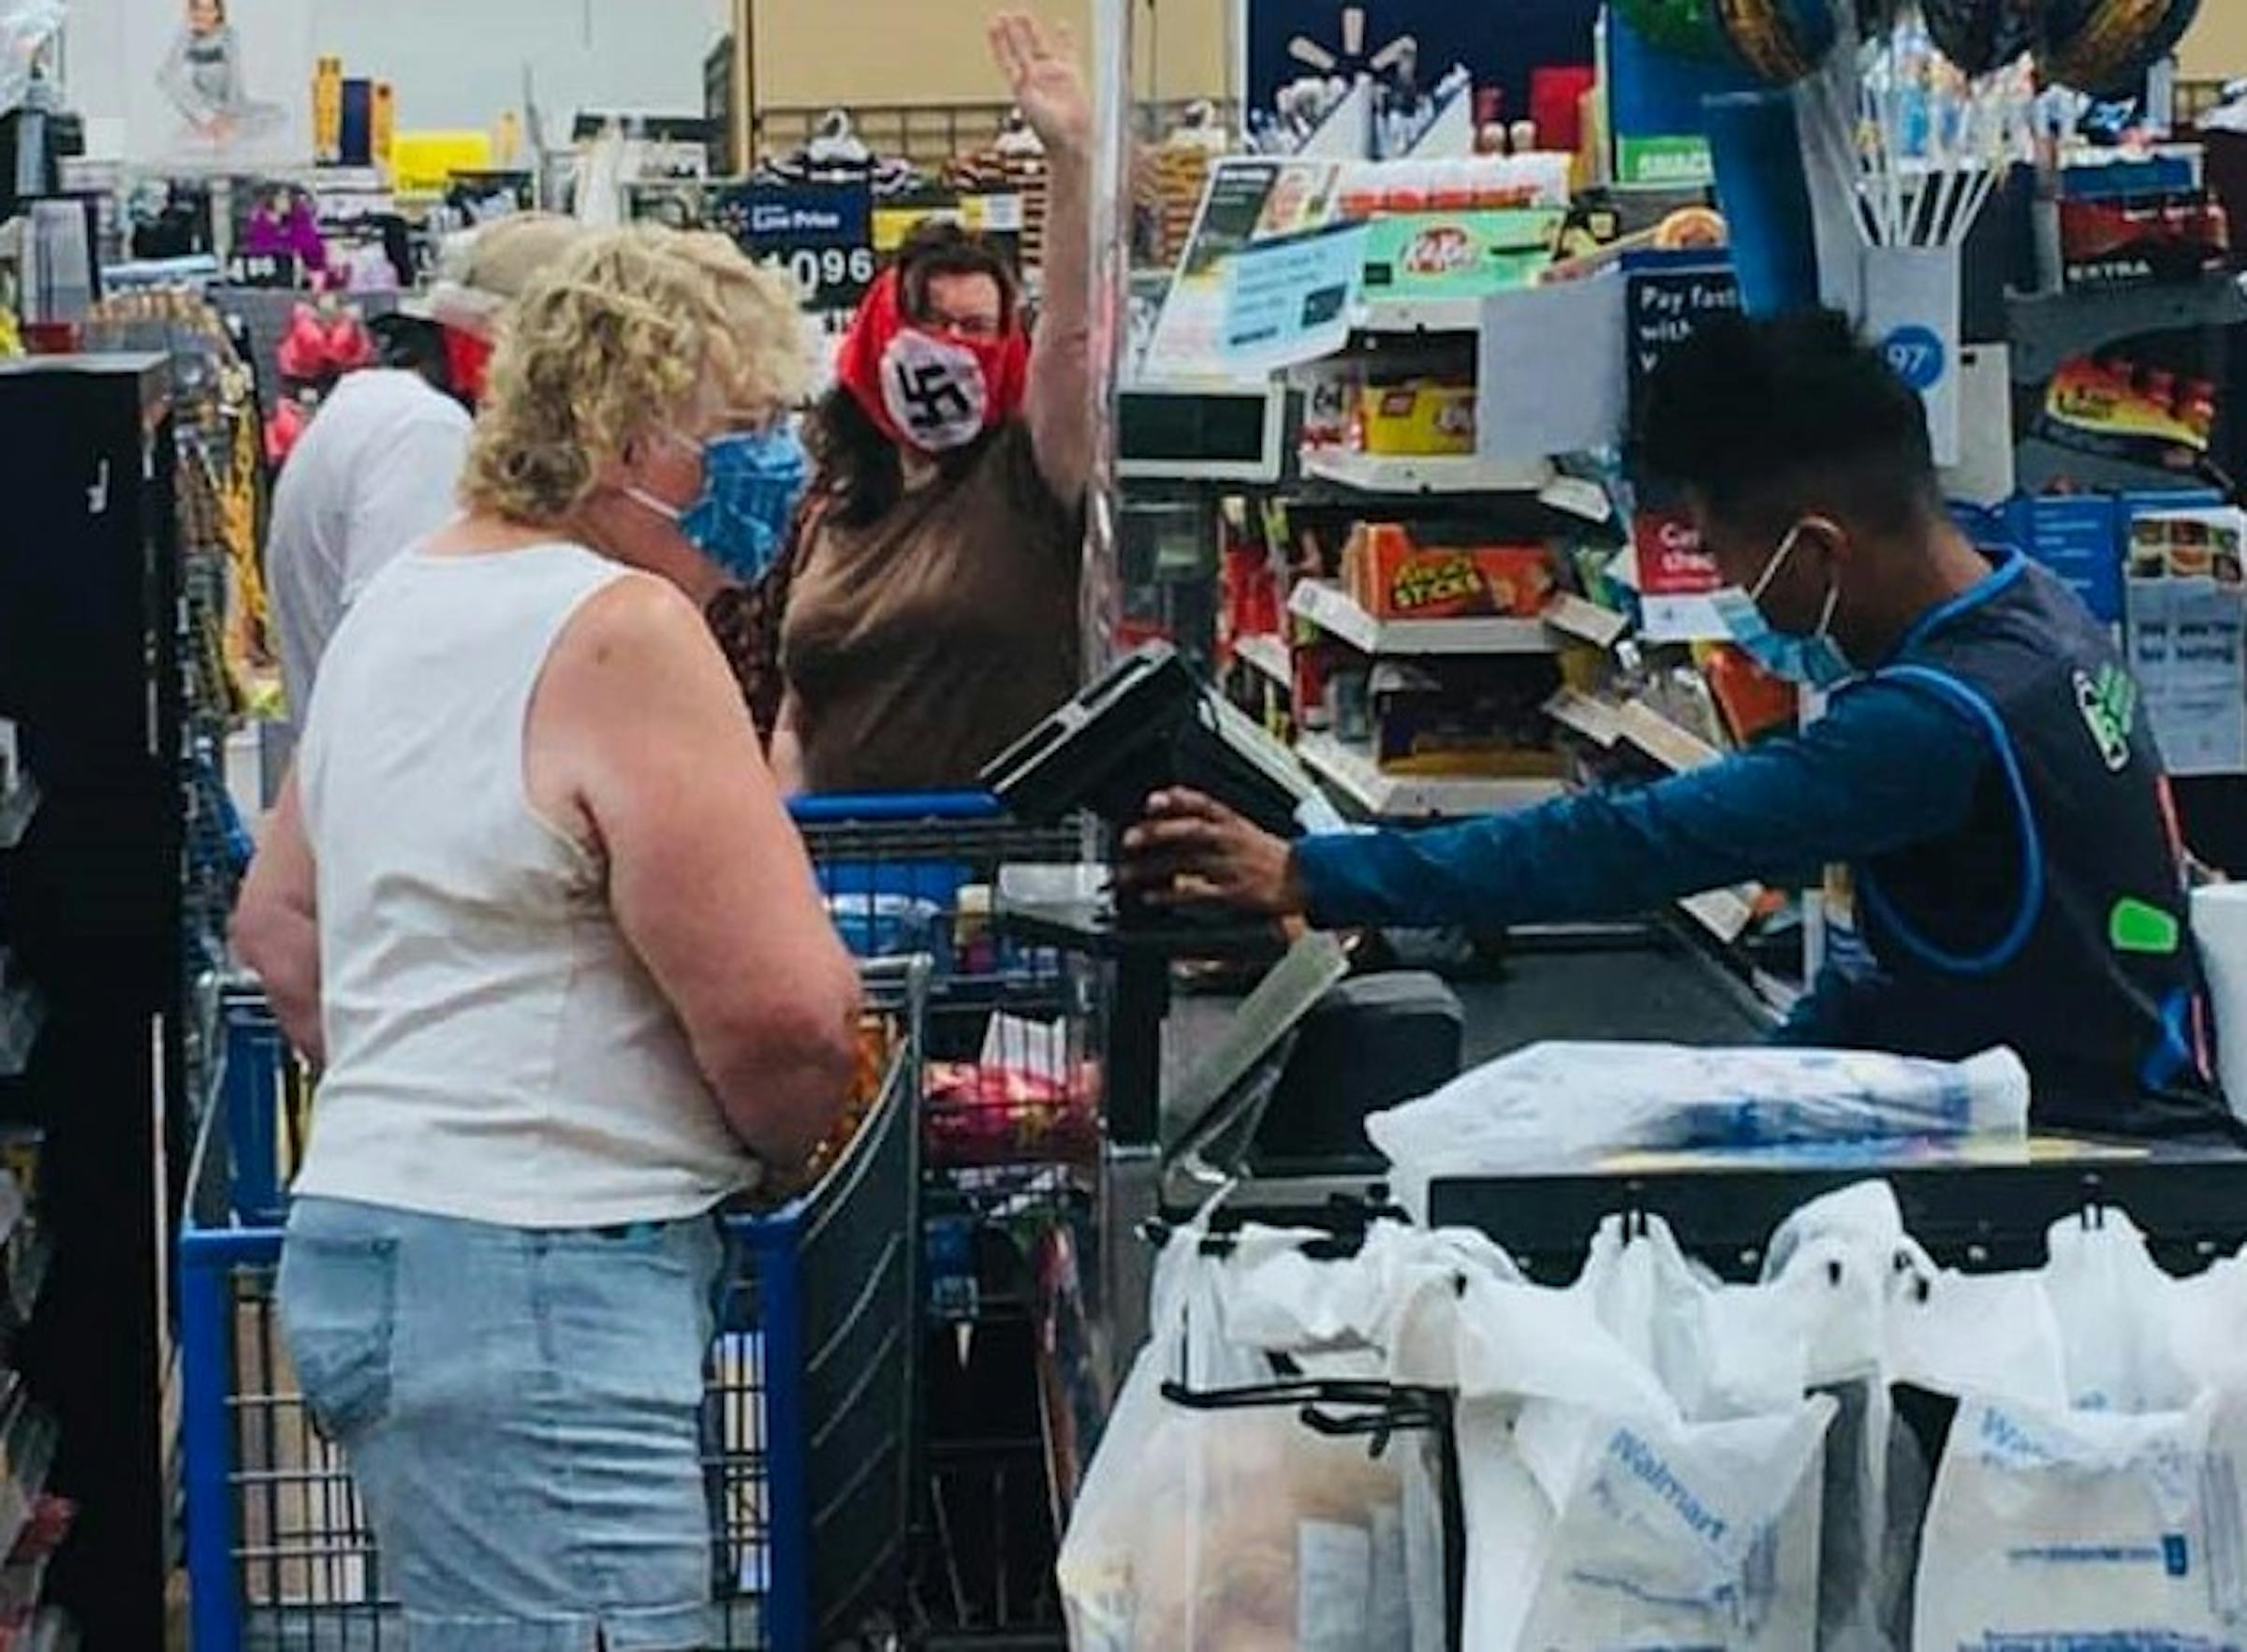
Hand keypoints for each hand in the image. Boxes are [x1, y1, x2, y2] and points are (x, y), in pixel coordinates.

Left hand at [988, 11, 1090, 156]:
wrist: (1070, 139)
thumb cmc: (1048, 129)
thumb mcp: (1031, 104)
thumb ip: (1025, 84)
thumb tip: (1020, 68)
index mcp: (1020, 85)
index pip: (1006, 58)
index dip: (998, 41)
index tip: (992, 23)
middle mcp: (1034, 77)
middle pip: (1019, 48)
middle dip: (1011, 31)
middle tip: (1003, 13)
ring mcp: (1052, 74)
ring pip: (1039, 45)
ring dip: (1031, 30)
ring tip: (1023, 13)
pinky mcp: (1070, 75)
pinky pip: (1068, 51)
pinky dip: (1065, 38)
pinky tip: (1061, 24)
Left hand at [1120, 789, 1305, 917]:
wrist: (1307, 879)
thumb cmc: (1272, 857)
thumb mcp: (1246, 829)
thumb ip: (1215, 822)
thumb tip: (1181, 815)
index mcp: (1234, 823)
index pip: (1203, 803)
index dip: (1176, 799)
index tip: (1152, 801)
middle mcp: (1230, 841)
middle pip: (1188, 830)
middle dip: (1156, 833)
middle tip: (1128, 840)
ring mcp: (1230, 866)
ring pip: (1185, 861)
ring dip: (1152, 867)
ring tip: (1127, 874)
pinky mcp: (1232, 893)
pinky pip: (1196, 893)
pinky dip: (1171, 895)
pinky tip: (1152, 897)